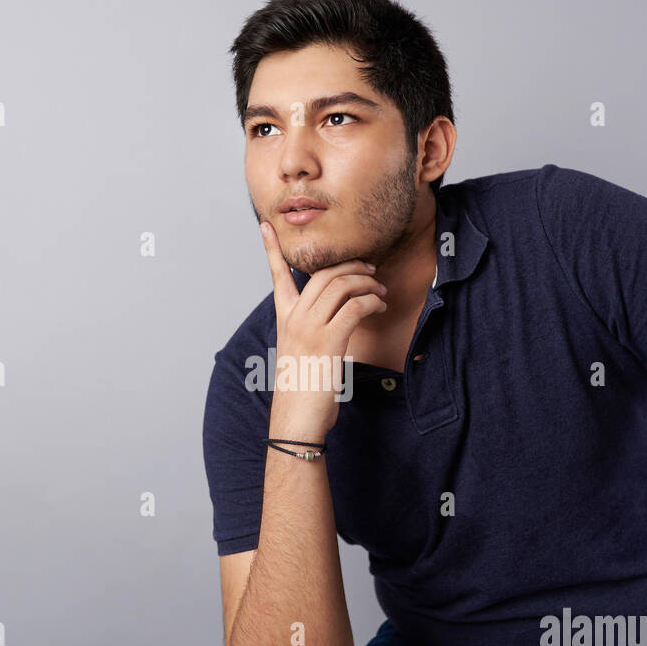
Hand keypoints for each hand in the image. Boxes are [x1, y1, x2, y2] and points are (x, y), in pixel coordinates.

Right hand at [260, 219, 386, 438]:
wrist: (296, 420)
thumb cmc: (303, 390)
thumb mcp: (302, 354)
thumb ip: (313, 331)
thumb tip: (334, 322)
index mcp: (284, 319)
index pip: (277, 275)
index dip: (272, 249)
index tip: (266, 226)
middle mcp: (294, 319)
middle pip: (322, 273)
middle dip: (350, 264)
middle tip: (370, 269)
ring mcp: (310, 328)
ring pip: (340, 285)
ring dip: (366, 282)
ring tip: (380, 291)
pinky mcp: (329, 340)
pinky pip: (354, 306)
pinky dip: (371, 301)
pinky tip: (379, 306)